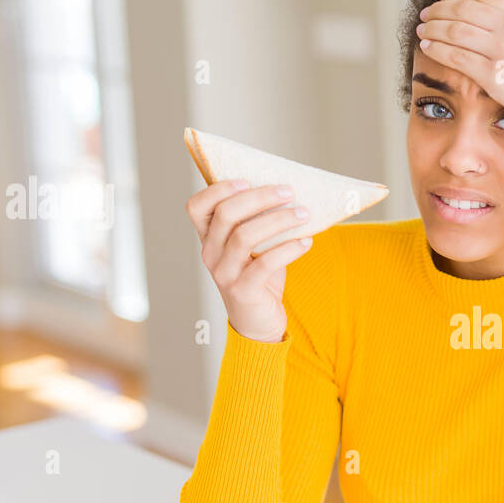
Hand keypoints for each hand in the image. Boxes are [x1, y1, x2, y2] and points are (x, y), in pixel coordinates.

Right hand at [185, 180, 314, 342]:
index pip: (197, 207)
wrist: (258, 322)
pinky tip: (306, 242)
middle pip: (226, 214)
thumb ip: (259, 223)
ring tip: (304, 214)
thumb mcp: (254, 248)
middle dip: (260, 197)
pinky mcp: (242, 291)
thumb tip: (287, 193)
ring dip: (279, 220)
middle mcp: (210, 254)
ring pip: (245, 236)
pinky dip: (289, 249)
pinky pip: (266, 263)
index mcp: (209, 238)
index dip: (219, 189)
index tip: (248, 180)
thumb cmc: (258, 277)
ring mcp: (224, 273)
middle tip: (288, 192)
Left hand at [415, 0, 503, 145]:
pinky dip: (437, 49)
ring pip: (456, 30)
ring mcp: (503, 51)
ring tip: (422, 29)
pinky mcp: (493, 77)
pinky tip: (427, 47)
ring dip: (433, 27)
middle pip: (465, 8)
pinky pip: (456, 57)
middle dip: (440, 8)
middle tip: (427, 13)